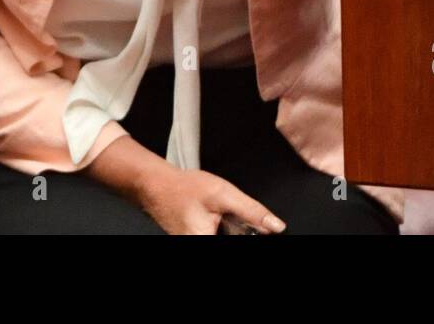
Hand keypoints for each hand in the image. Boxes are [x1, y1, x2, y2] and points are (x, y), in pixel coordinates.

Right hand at [135, 160, 286, 235]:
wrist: (156, 186)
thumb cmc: (184, 189)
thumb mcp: (224, 195)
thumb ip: (252, 212)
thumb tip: (277, 227)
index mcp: (206, 242)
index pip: (241, 245)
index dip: (251, 235)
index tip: (252, 228)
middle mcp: (198, 247)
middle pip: (234, 240)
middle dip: (241, 231)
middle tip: (230, 218)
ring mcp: (196, 245)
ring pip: (227, 239)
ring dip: (234, 231)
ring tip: (224, 218)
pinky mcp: (196, 241)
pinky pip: (217, 237)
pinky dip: (224, 230)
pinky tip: (221, 220)